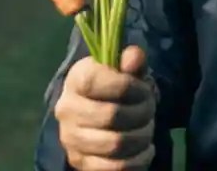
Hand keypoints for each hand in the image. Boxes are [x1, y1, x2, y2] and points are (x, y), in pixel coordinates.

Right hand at [54, 45, 157, 169]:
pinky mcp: (80, 162)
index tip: (142, 88)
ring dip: (142, 136)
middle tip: (150, 110)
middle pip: (111, 115)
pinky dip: (139, 159)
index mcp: (77, 79)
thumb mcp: (128, 72)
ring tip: (147, 129)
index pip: (96, 81)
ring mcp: (71, 138)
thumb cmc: (118, 89)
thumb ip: (132, 62)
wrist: (100, 117)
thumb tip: (134, 56)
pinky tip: (145, 149)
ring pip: (116, 144)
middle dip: (142, 112)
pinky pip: (115, 167)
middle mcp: (67, 109)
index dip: (127, 86)